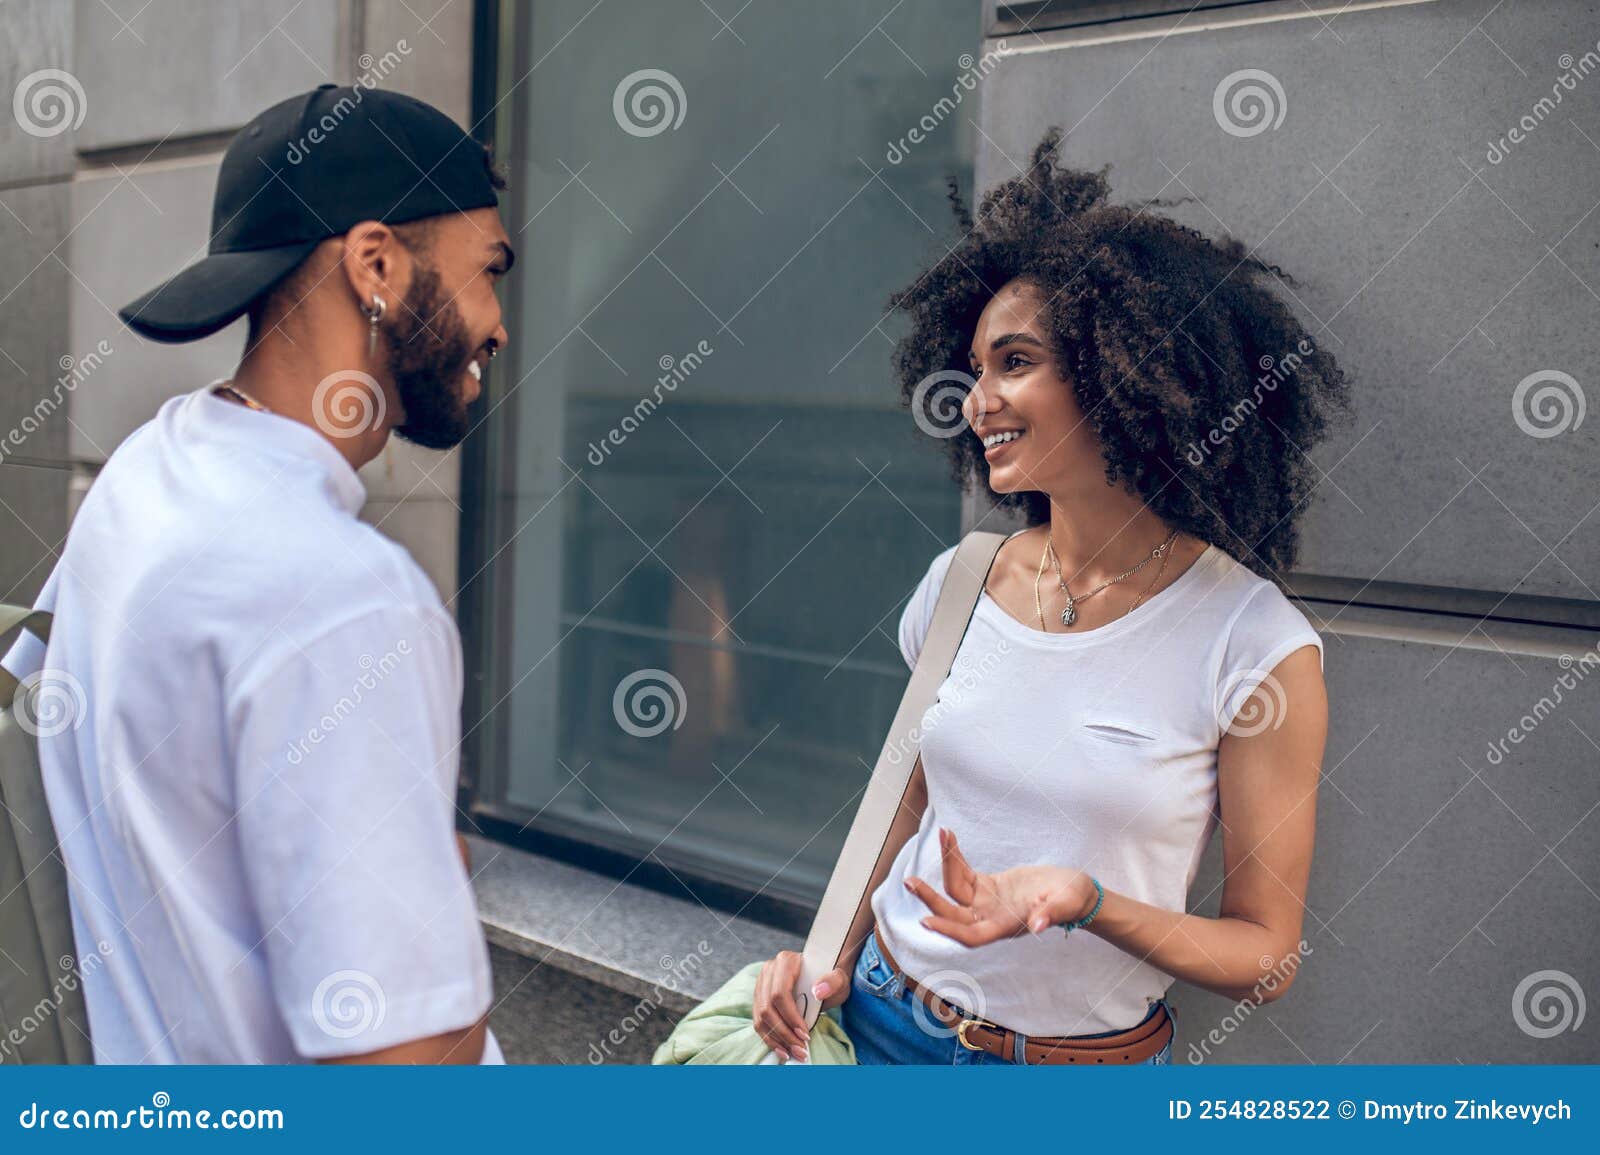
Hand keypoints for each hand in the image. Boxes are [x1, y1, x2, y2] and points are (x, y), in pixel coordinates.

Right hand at [752, 951, 848, 1061]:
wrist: (824, 977)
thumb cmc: (831, 979)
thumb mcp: (839, 978)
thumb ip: (833, 981)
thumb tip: (818, 991)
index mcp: (786, 962)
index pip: (780, 993)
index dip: (790, 1017)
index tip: (805, 1034)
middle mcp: (769, 971)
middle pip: (767, 1008)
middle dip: (784, 1033)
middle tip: (801, 1049)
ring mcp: (761, 985)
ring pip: (760, 1017)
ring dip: (777, 1039)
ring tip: (795, 1052)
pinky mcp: (760, 999)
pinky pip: (759, 1022)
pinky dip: (770, 1039)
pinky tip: (784, 1049)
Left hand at [905, 827, 1098, 946]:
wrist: (1076, 892)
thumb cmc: (1074, 899)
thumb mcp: (1066, 903)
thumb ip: (1051, 914)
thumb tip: (1037, 926)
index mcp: (1006, 926)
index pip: (971, 935)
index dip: (948, 930)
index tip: (926, 921)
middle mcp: (991, 918)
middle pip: (953, 914)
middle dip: (930, 898)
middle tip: (909, 882)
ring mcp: (987, 903)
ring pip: (955, 890)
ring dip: (945, 865)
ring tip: (943, 834)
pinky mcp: (988, 887)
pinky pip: (965, 874)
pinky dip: (956, 858)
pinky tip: (949, 837)